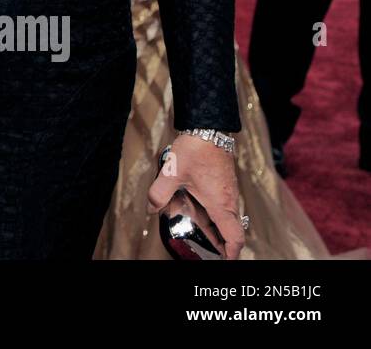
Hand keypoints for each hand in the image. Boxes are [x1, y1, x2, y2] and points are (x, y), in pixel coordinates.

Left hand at [147, 133, 244, 259]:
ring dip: (219, 227)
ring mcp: (229, 190)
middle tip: (210, 250)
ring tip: (203, 232)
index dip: (232, 252)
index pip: (235, 236)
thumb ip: (159, 193)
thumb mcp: (171, 173)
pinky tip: (199, 207)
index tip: (226, 260)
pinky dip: (216, 213)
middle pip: (232, 229)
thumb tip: (151, 208)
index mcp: (221, 204)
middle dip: (223, 243)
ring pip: (229, 216)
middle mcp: (229, 200)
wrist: (208, 127)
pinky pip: (225, 204)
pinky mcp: (226, 182)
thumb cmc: (195, 150)